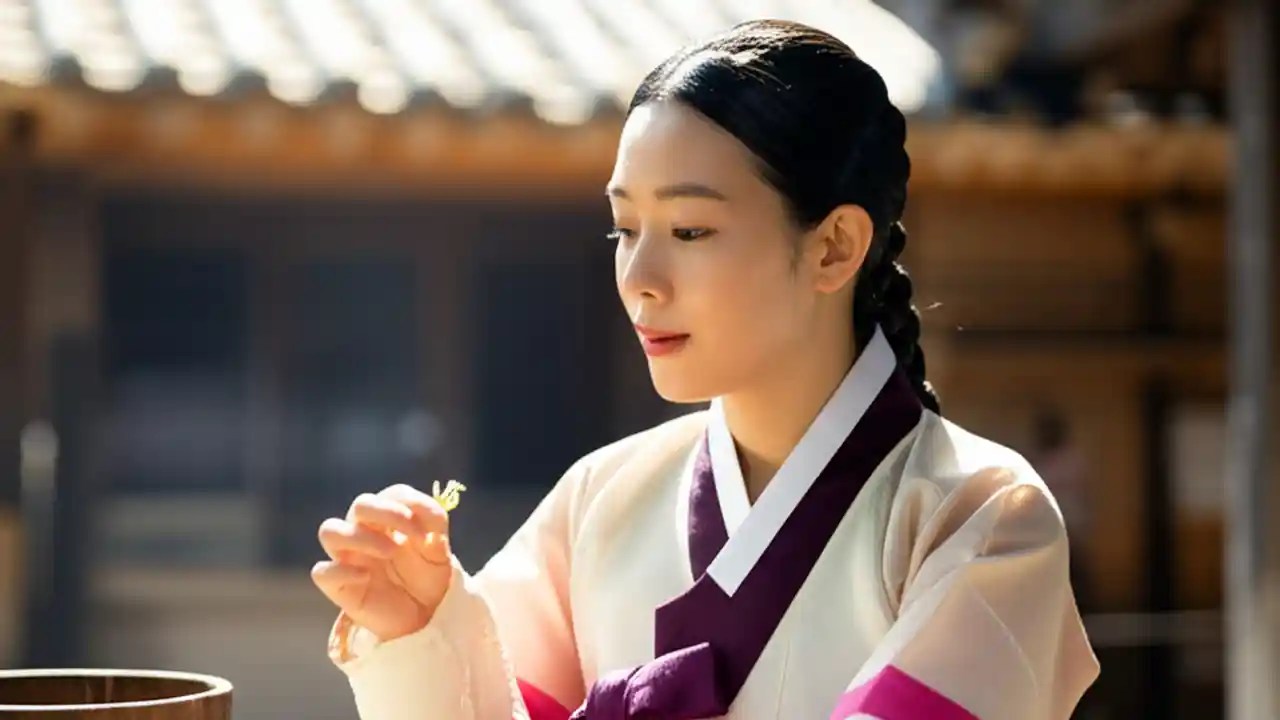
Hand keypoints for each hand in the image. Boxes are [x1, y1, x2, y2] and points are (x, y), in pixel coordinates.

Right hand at [312, 484, 453, 642]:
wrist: (423, 617)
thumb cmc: (427, 577)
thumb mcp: (440, 552)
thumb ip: (435, 528)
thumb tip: (428, 513)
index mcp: (390, 517)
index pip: (394, 494)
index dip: (412, 504)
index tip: (430, 527)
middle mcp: (365, 531)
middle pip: (361, 504)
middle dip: (386, 513)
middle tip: (409, 535)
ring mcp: (349, 557)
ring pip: (330, 530)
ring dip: (359, 536)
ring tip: (389, 552)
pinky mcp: (339, 585)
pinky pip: (322, 572)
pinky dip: (340, 571)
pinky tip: (365, 577)